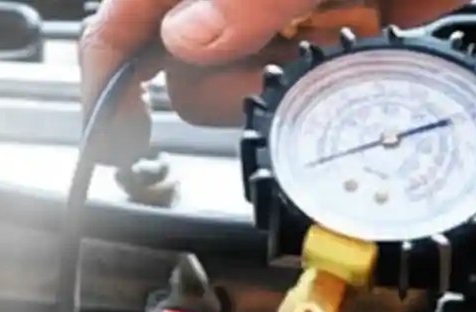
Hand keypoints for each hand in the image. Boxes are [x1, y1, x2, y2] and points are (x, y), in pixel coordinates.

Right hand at [80, 0, 467, 159]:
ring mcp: (279, 12)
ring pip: (250, 84)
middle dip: (234, 78)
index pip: (118, 27)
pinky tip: (367, 19)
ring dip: (298, 66)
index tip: (122, 135)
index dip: (108, 85)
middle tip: (281, 53)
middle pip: (186, 71)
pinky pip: (315, 79)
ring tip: (342, 17)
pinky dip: (342, 63)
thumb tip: (184, 39)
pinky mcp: (335, 28)